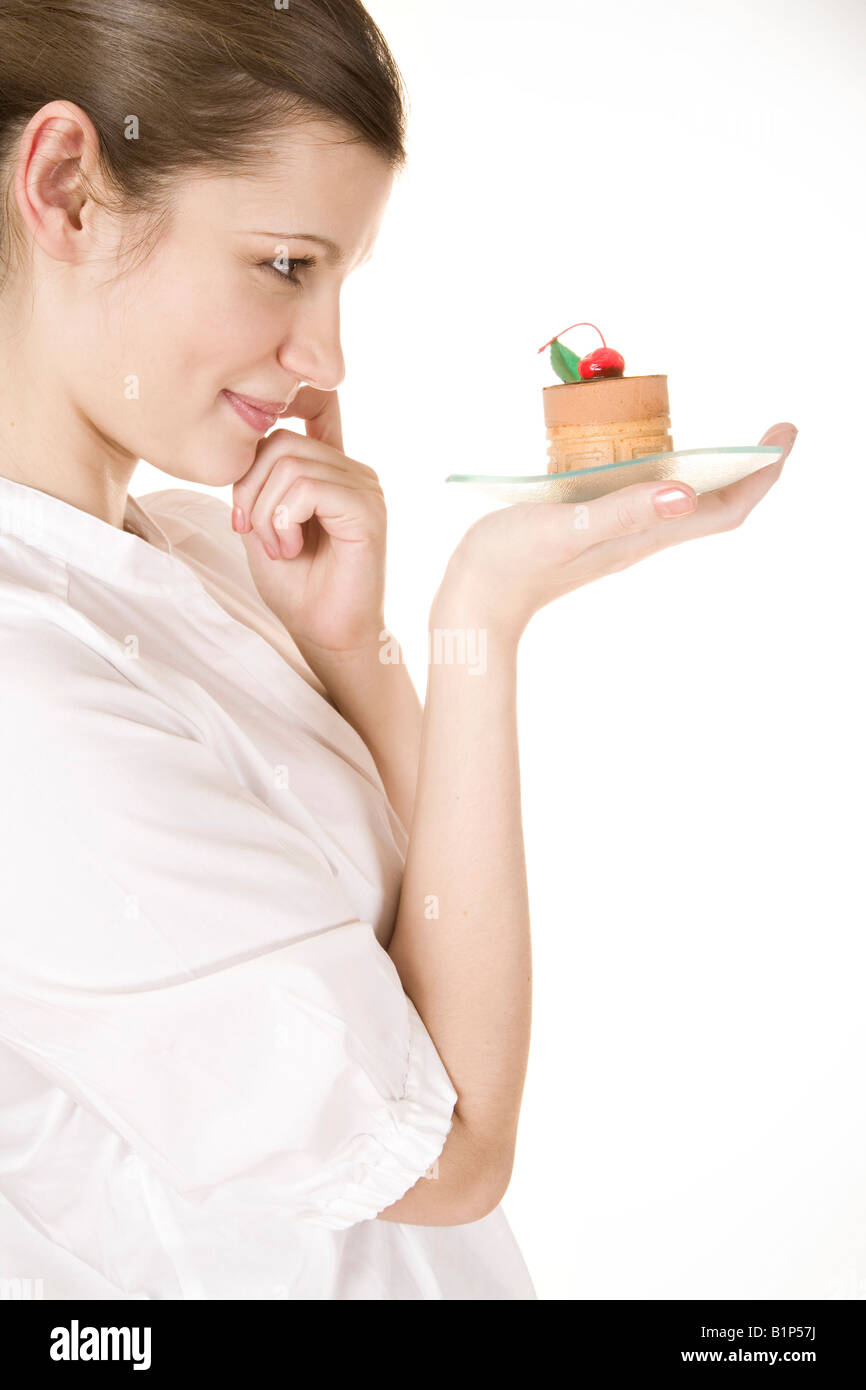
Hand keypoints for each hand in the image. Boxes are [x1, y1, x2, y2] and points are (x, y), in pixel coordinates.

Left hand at [231, 388, 387, 653]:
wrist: (326, 634)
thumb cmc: (297, 586)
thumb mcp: (261, 523)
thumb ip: (257, 481)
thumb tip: (243, 443)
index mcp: (329, 468)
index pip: (316, 403)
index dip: (285, 399)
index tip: (256, 435)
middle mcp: (351, 470)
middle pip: (281, 441)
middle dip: (249, 488)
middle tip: (251, 532)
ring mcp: (364, 487)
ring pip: (291, 464)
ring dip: (266, 512)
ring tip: (279, 548)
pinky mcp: (367, 510)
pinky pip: (308, 488)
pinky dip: (284, 519)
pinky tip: (291, 548)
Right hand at [434, 421, 797, 641]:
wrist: (473, 603)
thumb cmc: (512, 562)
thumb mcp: (568, 526)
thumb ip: (625, 509)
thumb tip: (687, 493)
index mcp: (644, 534)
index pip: (724, 510)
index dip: (760, 475)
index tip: (783, 436)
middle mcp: (640, 536)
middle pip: (713, 507)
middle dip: (749, 470)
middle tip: (774, 430)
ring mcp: (617, 535)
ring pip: (683, 505)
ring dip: (713, 474)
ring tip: (731, 442)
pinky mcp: (593, 528)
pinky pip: (647, 501)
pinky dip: (667, 476)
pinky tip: (653, 456)